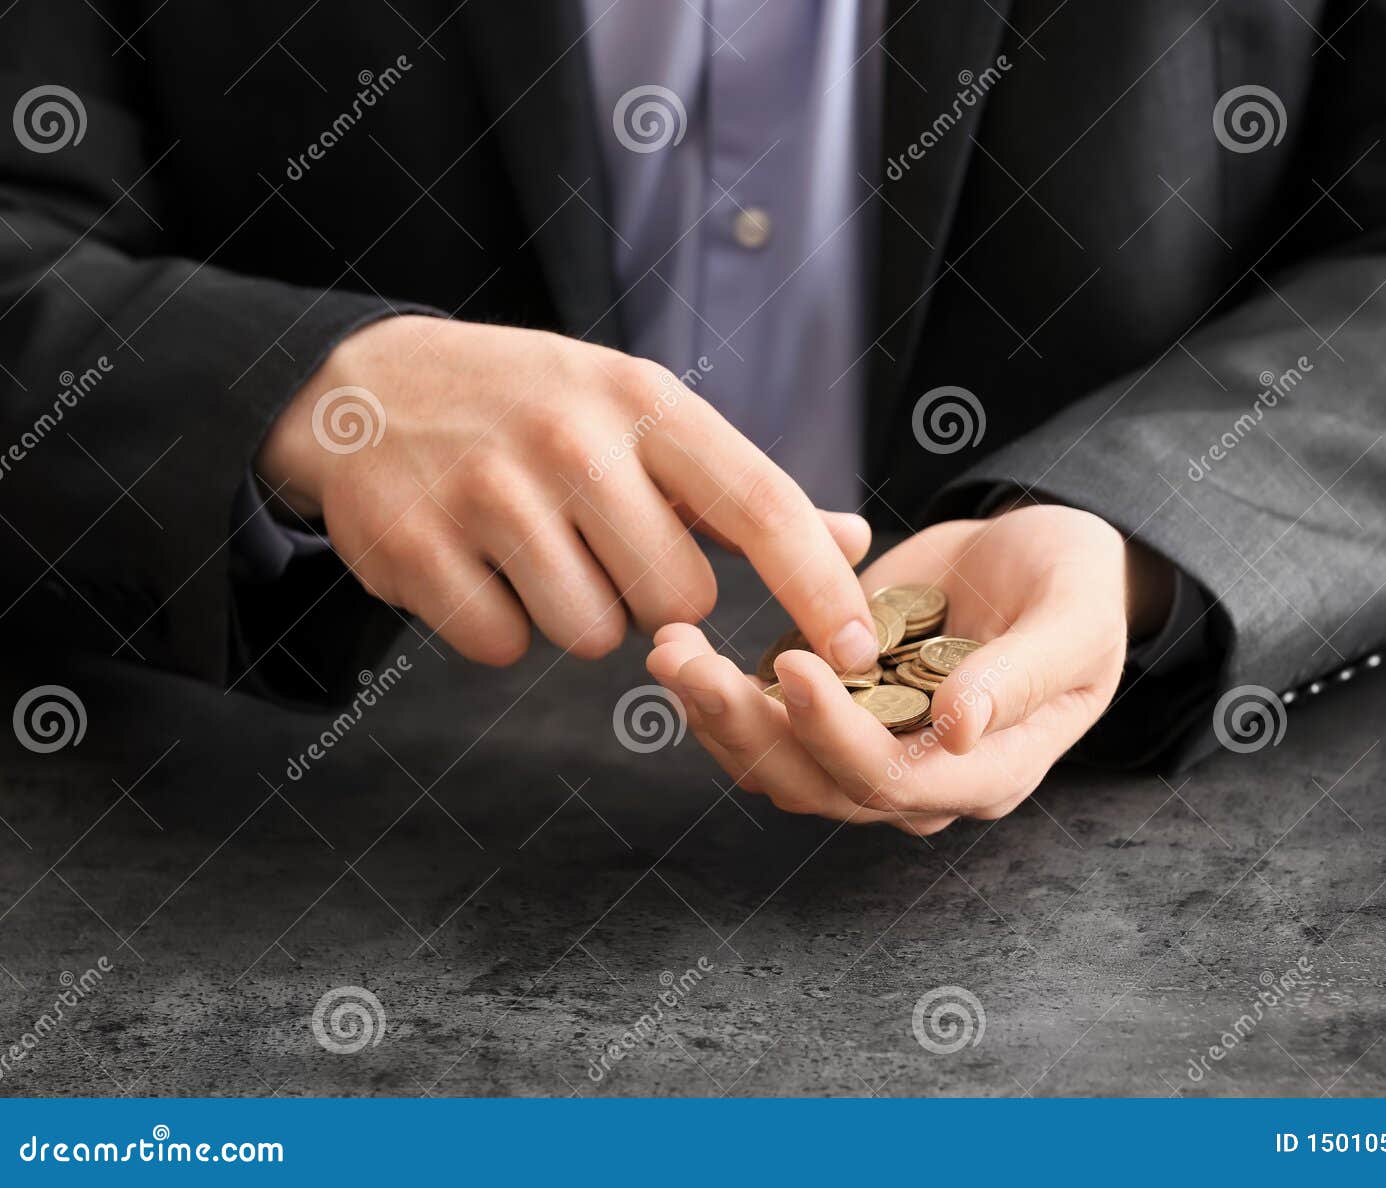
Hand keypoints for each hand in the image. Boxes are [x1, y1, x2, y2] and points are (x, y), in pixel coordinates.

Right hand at [256, 316, 877, 668]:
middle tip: (599, 541)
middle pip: (676, 599)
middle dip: (650, 595)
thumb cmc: (536, 409)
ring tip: (533, 546)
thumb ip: (741, 490)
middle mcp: (571, 438)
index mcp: (643, 401)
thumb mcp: (640, 415)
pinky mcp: (414, 544)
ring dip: (573, 613)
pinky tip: (475, 562)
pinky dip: (497, 624)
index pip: (759, 503)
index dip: (819, 587)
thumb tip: (852, 541)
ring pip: (592, 635)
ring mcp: (487, 489)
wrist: (369, 389)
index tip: (865, 650)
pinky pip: (503, 647)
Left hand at [646, 505, 1173, 834]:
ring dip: (716, 717)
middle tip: (687, 662)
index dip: (837, 734)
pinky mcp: (831, 714)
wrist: (1037, 560)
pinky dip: (719, 696)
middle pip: (817, 785)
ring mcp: (868, 750)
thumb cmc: (1073, 587)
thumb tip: (959, 728)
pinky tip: (682, 648)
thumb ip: (1024, 676)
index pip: (894, 779)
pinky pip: (764, 729)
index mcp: (987, 771)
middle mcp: (919, 779)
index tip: (793, 663)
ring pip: (777, 767)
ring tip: (669, 651)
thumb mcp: (1073, 619)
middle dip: (745, 728)